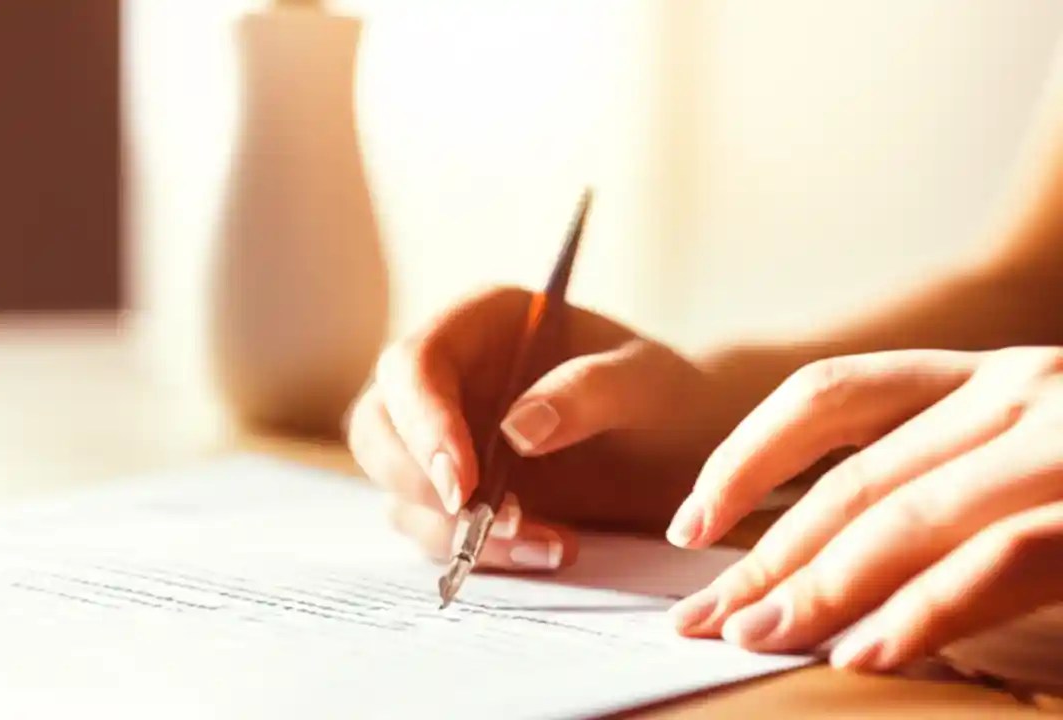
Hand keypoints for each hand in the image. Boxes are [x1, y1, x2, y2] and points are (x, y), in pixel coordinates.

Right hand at [347, 287, 730, 571]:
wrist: (684, 450)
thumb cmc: (667, 397)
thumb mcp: (651, 381)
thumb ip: (591, 390)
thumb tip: (516, 429)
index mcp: (482, 324)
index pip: (415, 363)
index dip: (422, 422)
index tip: (463, 483)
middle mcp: (450, 377)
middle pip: (379, 425)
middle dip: (417, 481)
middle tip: (482, 522)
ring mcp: (446, 438)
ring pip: (399, 488)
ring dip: (454, 528)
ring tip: (544, 543)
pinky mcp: (459, 493)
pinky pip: (437, 530)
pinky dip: (481, 552)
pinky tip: (549, 551)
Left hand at [666, 347, 1062, 671]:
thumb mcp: (1032, 454)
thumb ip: (947, 477)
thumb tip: (826, 562)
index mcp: (983, 378)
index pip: (827, 395)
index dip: (744, 457)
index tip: (688, 525)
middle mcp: (1014, 392)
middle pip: (851, 479)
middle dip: (764, 558)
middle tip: (699, 618)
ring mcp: (1062, 445)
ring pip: (902, 518)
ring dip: (816, 588)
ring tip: (753, 637)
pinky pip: (996, 562)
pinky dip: (922, 612)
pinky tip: (860, 651)